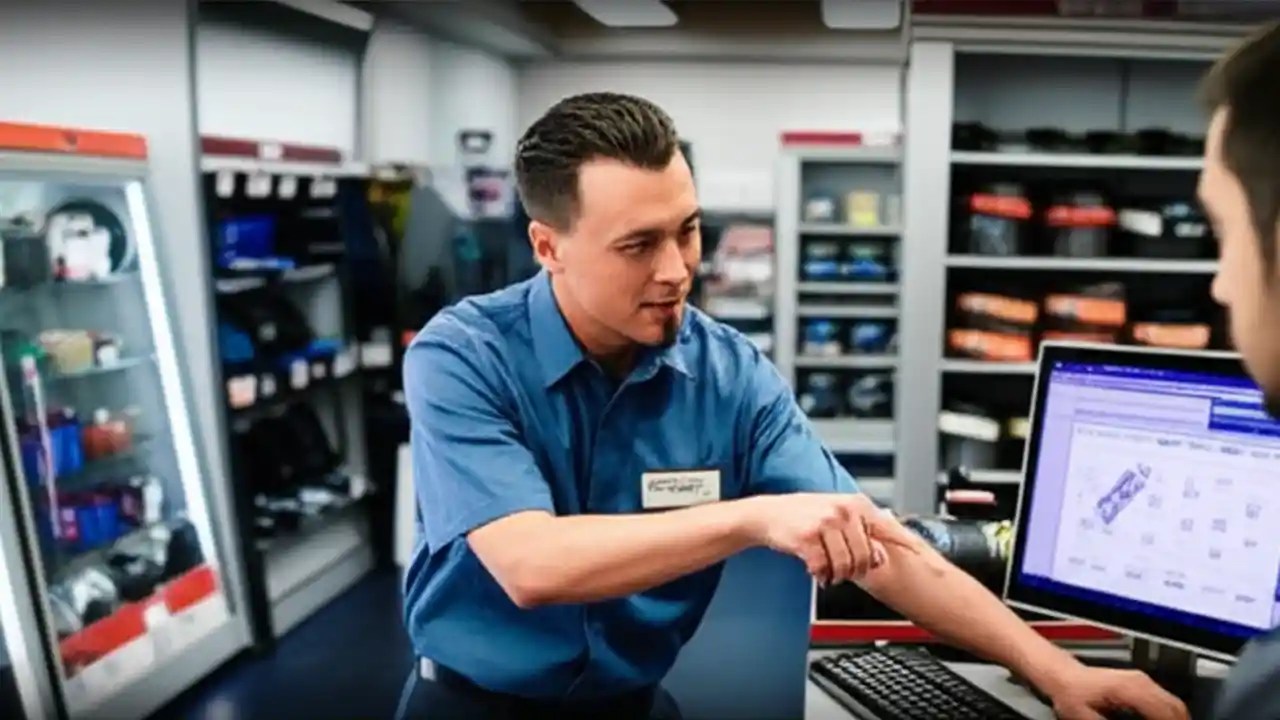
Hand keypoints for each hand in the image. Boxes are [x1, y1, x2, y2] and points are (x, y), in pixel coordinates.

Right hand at [743, 493, 926, 584]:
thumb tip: (880, 557)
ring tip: (826, 570)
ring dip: (836, 575)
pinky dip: (819, 574)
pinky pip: (824, 567)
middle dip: (854, 570)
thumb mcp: (836, 516)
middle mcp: (844, 511)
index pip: (888, 527)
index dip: (905, 544)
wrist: (768, 514)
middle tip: (840, 569)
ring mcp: (826, 523)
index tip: (920, 554)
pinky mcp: (808, 537)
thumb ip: (860, 533)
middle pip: (866, 557)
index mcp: (856, 505)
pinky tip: (814, 569)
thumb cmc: (803, 517)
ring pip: (846, 565)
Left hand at [1047, 666, 1188, 719]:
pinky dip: (1170, 716)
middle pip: (1176, 709)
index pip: (1165, 714)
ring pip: (1174, 705)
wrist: (1062, 676)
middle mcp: (1141, 682)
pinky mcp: (1142, 683)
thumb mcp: (1086, 719)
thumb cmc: (1071, 695)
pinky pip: (1166, 701)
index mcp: (1130, 689)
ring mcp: (1143, 680)